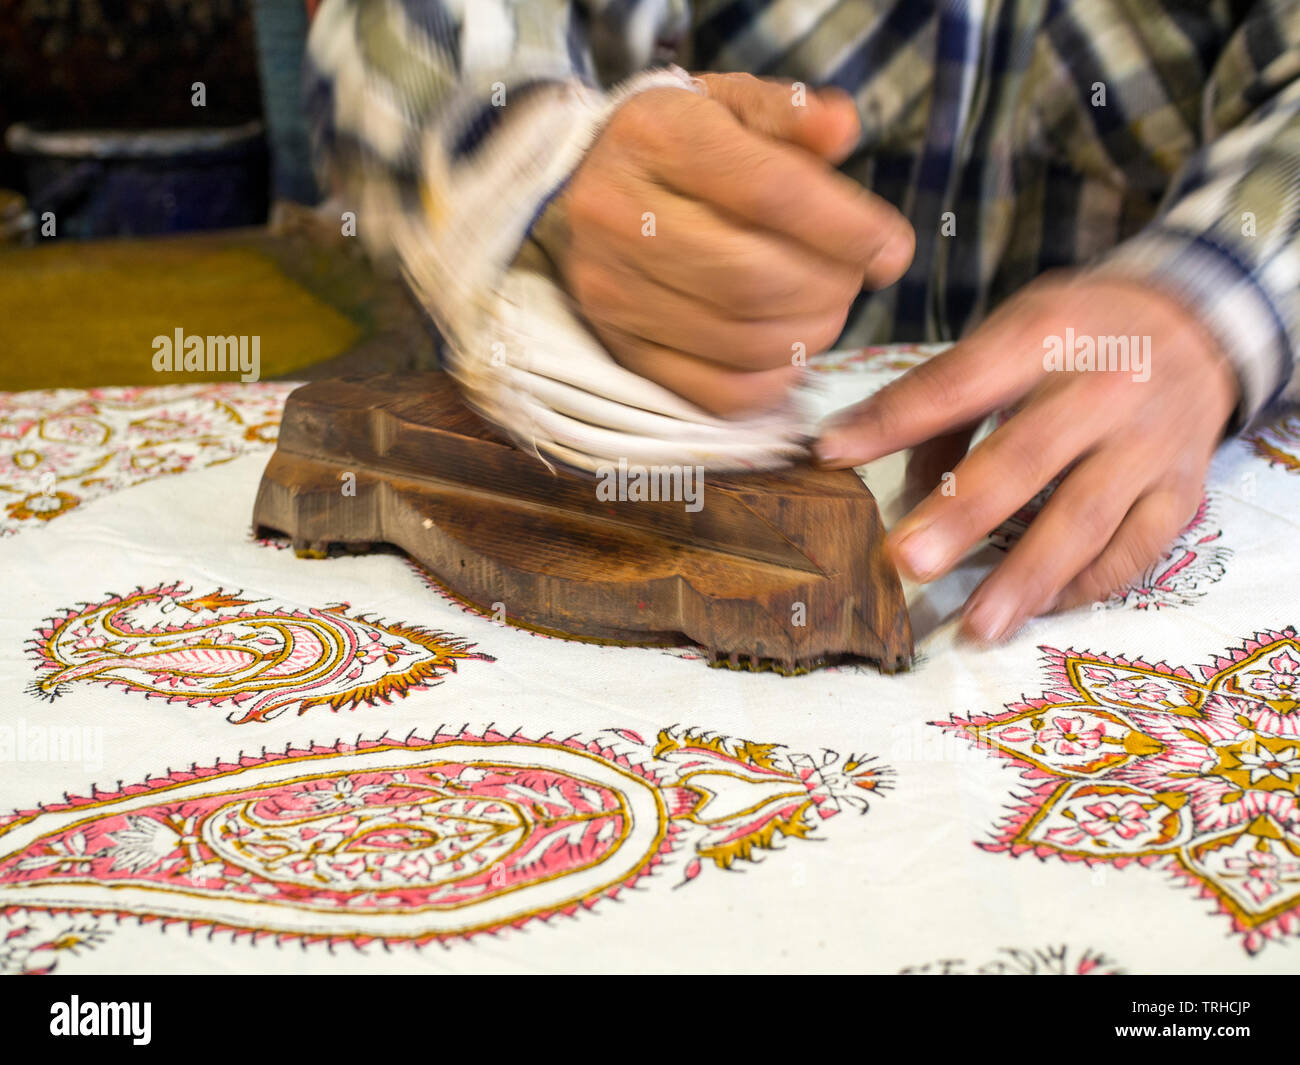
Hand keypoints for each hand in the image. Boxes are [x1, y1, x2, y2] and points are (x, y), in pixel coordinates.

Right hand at [547, 72, 914, 415]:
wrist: (581, 186)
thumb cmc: (676, 143)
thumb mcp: (729, 104)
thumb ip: (788, 115)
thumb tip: (841, 130)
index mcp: (655, 137)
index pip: (770, 192)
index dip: (848, 230)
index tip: (893, 252)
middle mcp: (619, 215)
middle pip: (754, 278)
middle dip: (829, 289)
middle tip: (854, 281)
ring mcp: (612, 290)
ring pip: (739, 340)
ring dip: (807, 337)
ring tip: (826, 310)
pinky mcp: (619, 347)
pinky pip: (712, 391)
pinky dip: (770, 384)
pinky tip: (789, 356)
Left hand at [815, 274, 1239, 640]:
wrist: (1197, 323)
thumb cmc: (1079, 334)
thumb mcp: (1010, 334)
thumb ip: (940, 397)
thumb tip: (867, 464)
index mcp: (1047, 335)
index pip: (961, 381)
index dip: (895, 418)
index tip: (834, 452)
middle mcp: (1104, 389)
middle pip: (1027, 459)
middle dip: (962, 515)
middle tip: (907, 561)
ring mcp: (1149, 444)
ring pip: (1085, 520)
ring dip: (1025, 578)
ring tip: (976, 626)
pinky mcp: (1182, 489)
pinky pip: (1132, 551)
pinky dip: (1083, 586)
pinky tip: (1037, 609)